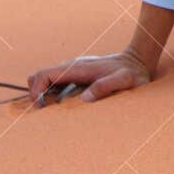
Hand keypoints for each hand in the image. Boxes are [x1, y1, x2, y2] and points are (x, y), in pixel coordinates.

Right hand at [26, 50, 152, 104]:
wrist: (138, 61)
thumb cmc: (132, 72)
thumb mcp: (124, 80)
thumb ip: (105, 86)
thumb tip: (84, 99)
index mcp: (78, 68)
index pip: (44, 74)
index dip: (35, 90)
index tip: (42, 106)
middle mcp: (72, 67)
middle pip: (39, 77)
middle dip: (36, 94)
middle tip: (48, 111)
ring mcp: (73, 71)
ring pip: (47, 81)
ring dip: (45, 96)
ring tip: (59, 112)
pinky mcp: (77, 76)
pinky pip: (57, 85)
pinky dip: (55, 96)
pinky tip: (69, 108)